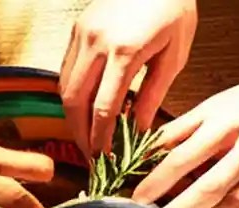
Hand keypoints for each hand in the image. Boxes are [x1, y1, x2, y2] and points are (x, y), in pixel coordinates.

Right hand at [59, 0, 196, 153]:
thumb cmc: (173, 7)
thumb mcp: (174, 54)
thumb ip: (154, 95)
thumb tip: (140, 131)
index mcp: (124, 51)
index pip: (103, 108)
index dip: (101, 139)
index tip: (105, 160)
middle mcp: (96, 43)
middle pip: (75, 102)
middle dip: (79, 135)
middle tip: (91, 157)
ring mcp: (81, 34)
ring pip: (64, 88)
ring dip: (72, 117)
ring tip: (86, 138)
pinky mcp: (76, 30)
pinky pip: (66, 71)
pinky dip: (72, 95)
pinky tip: (84, 109)